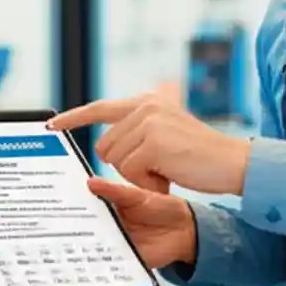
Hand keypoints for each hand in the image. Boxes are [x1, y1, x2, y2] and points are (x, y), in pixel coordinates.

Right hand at [47, 178, 195, 285]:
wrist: (186, 226)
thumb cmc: (159, 206)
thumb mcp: (136, 196)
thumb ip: (114, 192)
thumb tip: (90, 183)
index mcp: (99, 221)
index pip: (69, 230)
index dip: (53, 240)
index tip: (37, 248)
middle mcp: (102, 242)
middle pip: (75, 261)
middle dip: (61, 279)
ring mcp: (115, 259)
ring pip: (92, 279)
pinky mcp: (130, 272)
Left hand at [50, 94, 251, 194]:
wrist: (233, 163)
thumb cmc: (200, 158)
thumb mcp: (166, 137)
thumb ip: (139, 133)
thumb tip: (106, 150)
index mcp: (148, 103)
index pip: (101, 108)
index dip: (74, 117)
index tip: (52, 125)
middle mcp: (146, 106)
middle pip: (106, 147)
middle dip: (127, 168)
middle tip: (158, 172)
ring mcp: (149, 121)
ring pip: (116, 161)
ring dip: (139, 177)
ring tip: (168, 172)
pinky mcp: (153, 141)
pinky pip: (130, 172)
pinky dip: (147, 182)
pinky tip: (170, 177)